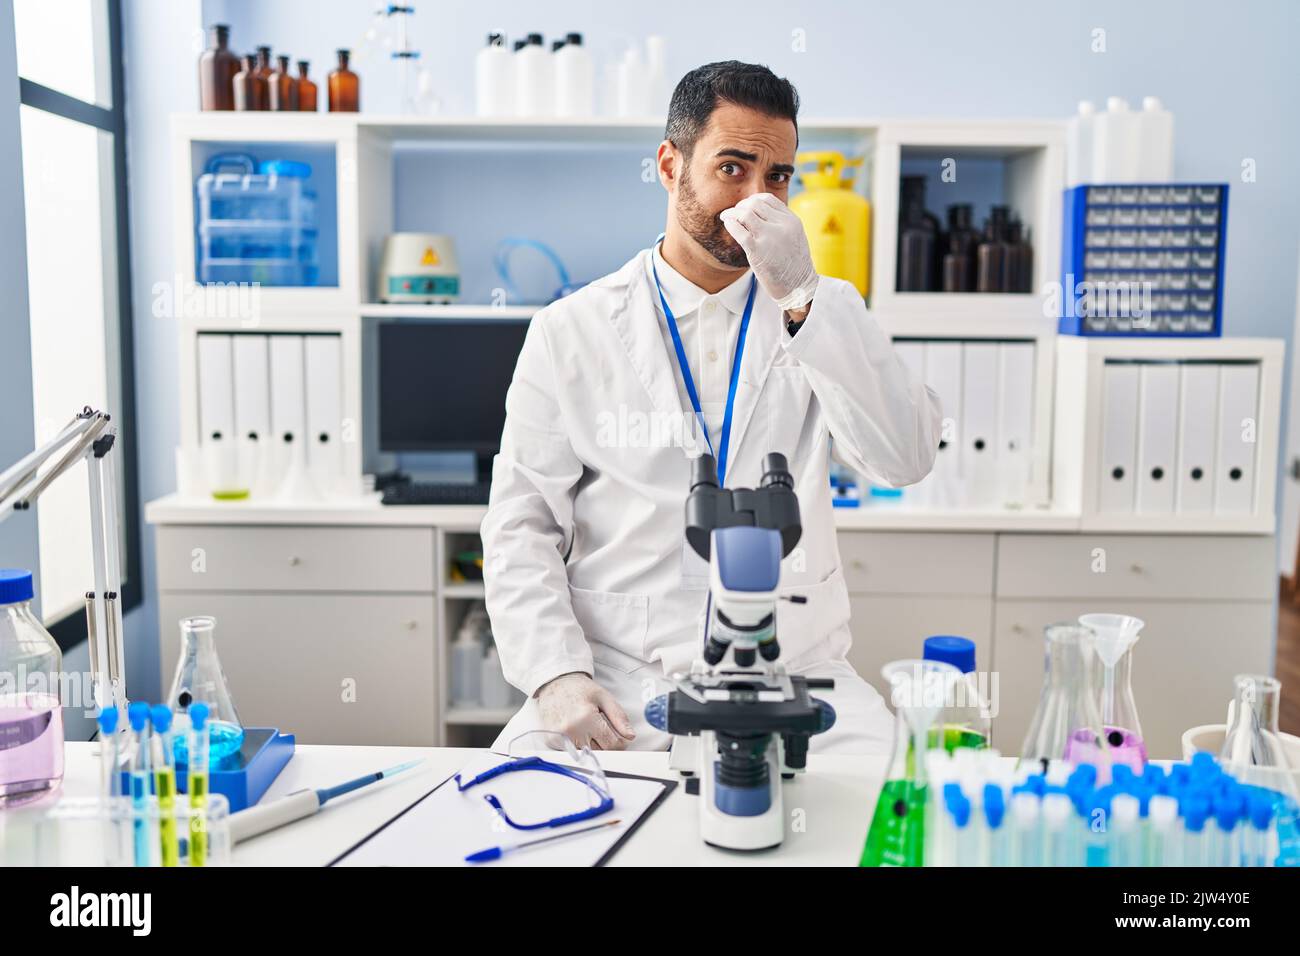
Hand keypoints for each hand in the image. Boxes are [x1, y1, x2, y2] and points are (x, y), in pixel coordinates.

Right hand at [536, 672, 635, 750]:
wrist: (555, 683)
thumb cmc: (580, 689)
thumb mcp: (604, 697)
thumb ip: (619, 717)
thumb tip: (630, 736)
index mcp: (586, 718)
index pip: (612, 745)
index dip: (619, 742)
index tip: (619, 736)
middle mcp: (571, 730)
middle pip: (599, 752)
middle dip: (603, 741)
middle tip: (599, 725)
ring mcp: (559, 737)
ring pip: (586, 753)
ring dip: (590, 743)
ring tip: (585, 725)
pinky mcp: (552, 742)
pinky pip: (573, 751)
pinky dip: (577, 743)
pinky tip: (575, 728)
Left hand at [719, 192, 818, 310]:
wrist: (799, 286)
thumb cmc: (794, 265)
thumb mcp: (795, 237)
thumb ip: (781, 224)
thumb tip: (759, 215)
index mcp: (792, 221)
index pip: (768, 200)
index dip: (752, 200)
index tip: (745, 206)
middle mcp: (782, 225)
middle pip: (755, 204)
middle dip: (740, 206)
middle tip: (733, 213)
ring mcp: (770, 236)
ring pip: (745, 213)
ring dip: (732, 213)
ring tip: (726, 217)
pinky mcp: (757, 250)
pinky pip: (739, 230)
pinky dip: (730, 224)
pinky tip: (727, 224)